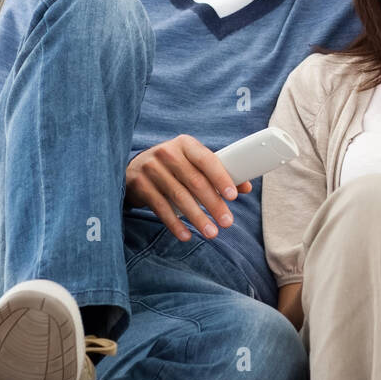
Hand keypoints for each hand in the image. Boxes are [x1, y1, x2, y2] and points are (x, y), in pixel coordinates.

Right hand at [124, 135, 252, 241]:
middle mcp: (167, 153)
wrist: (134, 168)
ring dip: (197, 217)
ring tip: (212, 232)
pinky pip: (161, 208)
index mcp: (186, 144)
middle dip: (213, 204)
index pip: (207, 159)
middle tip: (227, 222)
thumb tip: (246, 187)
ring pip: (179, 197)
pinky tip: (186, 235)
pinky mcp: (139, 185)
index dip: (221, 178)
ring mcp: (151, 168)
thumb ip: (218, 173)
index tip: (233, 196)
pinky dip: (175, 224)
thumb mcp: (193, 164)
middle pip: (195, 182)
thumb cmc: (174, 167)